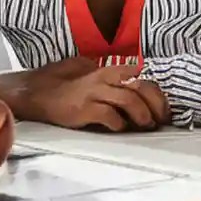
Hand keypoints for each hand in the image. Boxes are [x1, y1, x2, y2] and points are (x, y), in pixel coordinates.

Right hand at [0, 56, 169, 131]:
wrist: (36, 93)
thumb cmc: (65, 87)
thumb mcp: (92, 76)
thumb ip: (111, 81)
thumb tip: (137, 93)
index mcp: (108, 70)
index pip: (143, 78)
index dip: (157, 95)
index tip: (164, 111)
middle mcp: (103, 78)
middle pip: (141, 87)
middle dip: (156, 106)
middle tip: (160, 121)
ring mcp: (93, 93)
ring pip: (129, 100)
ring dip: (142, 115)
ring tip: (145, 126)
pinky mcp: (83, 109)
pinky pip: (110, 116)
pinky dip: (120, 124)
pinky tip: (120, 129)